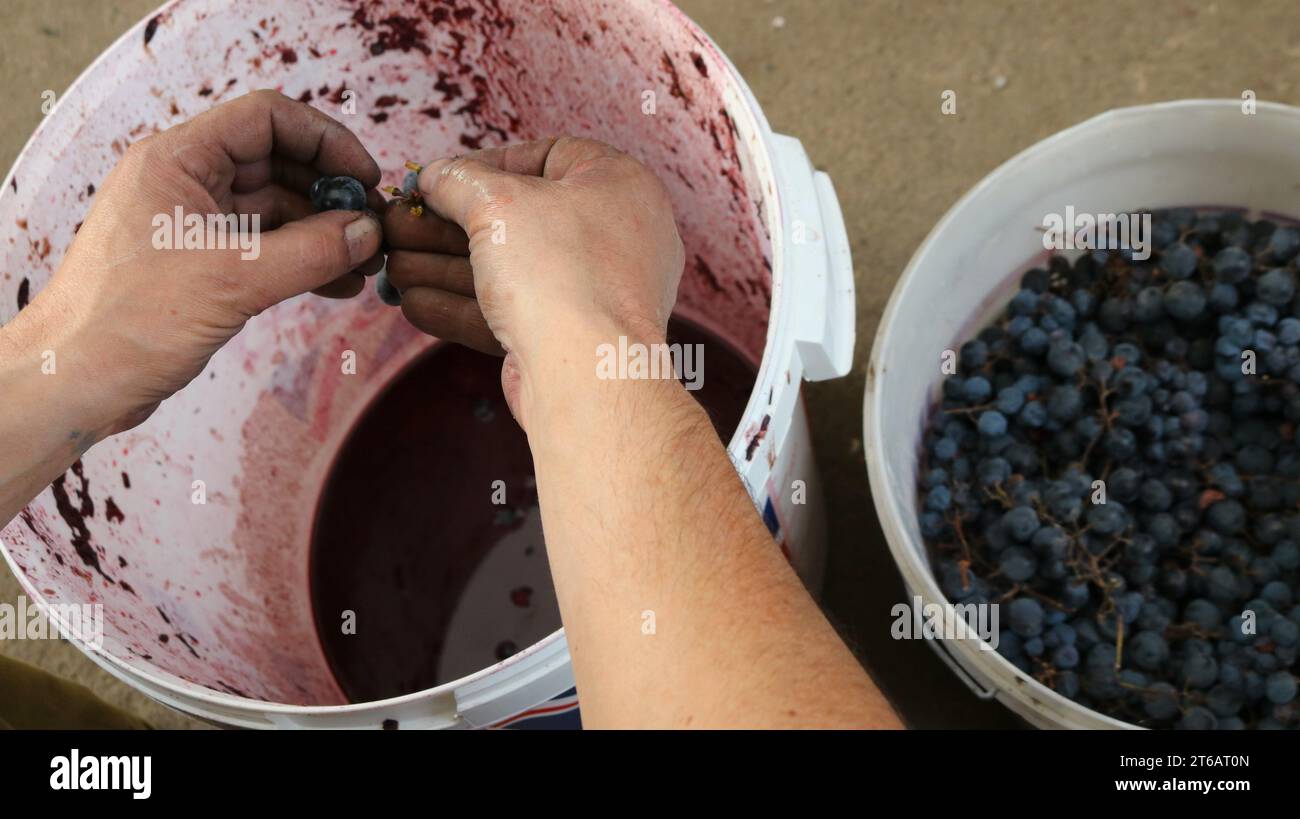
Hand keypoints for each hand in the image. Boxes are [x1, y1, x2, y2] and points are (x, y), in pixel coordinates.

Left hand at [2, 89, 384, 440]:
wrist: (77, 382)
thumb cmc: (128, 321)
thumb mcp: (235, 280)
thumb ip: (312, 251)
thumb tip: (369, 233)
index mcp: (177, 159)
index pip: (266, 119)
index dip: (324, 141)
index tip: (365, 176)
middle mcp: (185, 182)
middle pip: (277, 163)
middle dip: (331, 192)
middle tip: (376, 226)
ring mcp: (194, 224)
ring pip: (276, 210)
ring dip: (324, 232)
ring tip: (367, 262)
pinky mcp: (202, 264)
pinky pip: (267, 248)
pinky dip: (305, 260)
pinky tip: (340, 283)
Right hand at [380, 137, 684, 427]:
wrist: (587, 377)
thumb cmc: (560, 274)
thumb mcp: (498, 202)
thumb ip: (459, 180)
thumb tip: (436, 176)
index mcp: (619, 186)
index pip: (551, 156)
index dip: (492, 163)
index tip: (446, 176)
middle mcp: (614, 238)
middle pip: (519, 218)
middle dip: (450, 224)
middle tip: (400, 225)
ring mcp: (592, 293)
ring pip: (509, 270)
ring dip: (445, 267)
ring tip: (391, 267)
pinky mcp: (569, 339)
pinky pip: (511, 314)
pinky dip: (462, 306)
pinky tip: (414, 303)